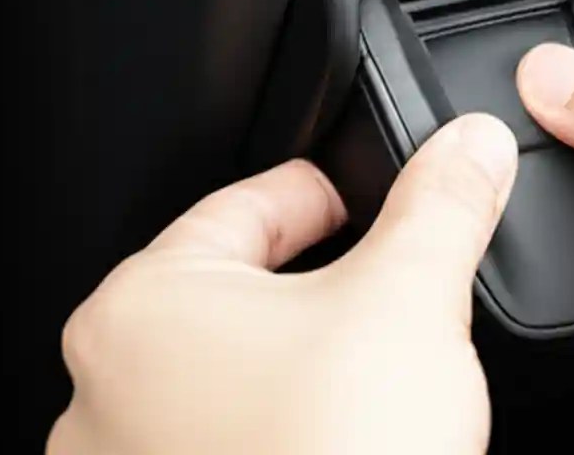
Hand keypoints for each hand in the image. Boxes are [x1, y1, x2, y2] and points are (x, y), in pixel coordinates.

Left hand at [47, 114, 518, 454]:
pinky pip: (221, 440)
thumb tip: (468, 148)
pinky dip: (273, 426)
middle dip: (313, 282)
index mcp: (142, 305)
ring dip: (290, 360)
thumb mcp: (409, 302)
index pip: (246, 205)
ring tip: (359, 372)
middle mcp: (106, 386)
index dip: (326, 193)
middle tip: (380, 288)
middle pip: (234, 289)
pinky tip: (329, 436)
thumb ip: (441, 206)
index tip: (364, 199)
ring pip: (225, 373)